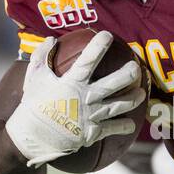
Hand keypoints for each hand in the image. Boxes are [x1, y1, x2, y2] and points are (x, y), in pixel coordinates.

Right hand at [5, 31, 145, 167]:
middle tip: (136, 68)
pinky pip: (113, 129)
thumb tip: (51, 38)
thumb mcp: (34, 78)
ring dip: (133, 99)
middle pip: (113, 83)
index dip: (99, 45)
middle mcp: (85, 97)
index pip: (88, 59)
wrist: (32, 138)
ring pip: (119, 105)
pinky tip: (132, 123)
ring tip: (141, 93)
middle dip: (128, 74)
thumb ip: (41, 56)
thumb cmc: (33, 106)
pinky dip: (124, 126)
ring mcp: (91, 116)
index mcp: (72, 83)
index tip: (108, 35)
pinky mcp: (93, 133)